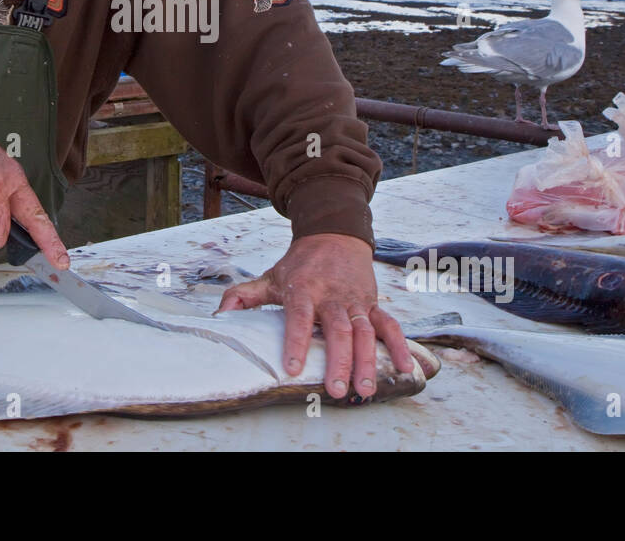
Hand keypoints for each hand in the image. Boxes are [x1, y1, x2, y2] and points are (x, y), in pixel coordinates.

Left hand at [215, 233, 413, 397]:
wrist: (334, 234)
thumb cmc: (299, 264)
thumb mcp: (270, 276)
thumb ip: (244, 295)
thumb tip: (220, 315)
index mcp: (303, 289)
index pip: (298, 317)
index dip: (297, 342)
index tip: (294, 368)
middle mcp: (331, 295)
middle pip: (337, 329)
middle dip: (339, 361)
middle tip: (336, 389)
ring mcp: (355, 300)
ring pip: (365, 331)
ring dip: (368, 361)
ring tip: (365, 390)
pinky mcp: (372, 303)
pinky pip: (390, 325)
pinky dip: (399, 347)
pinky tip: (404, 369)